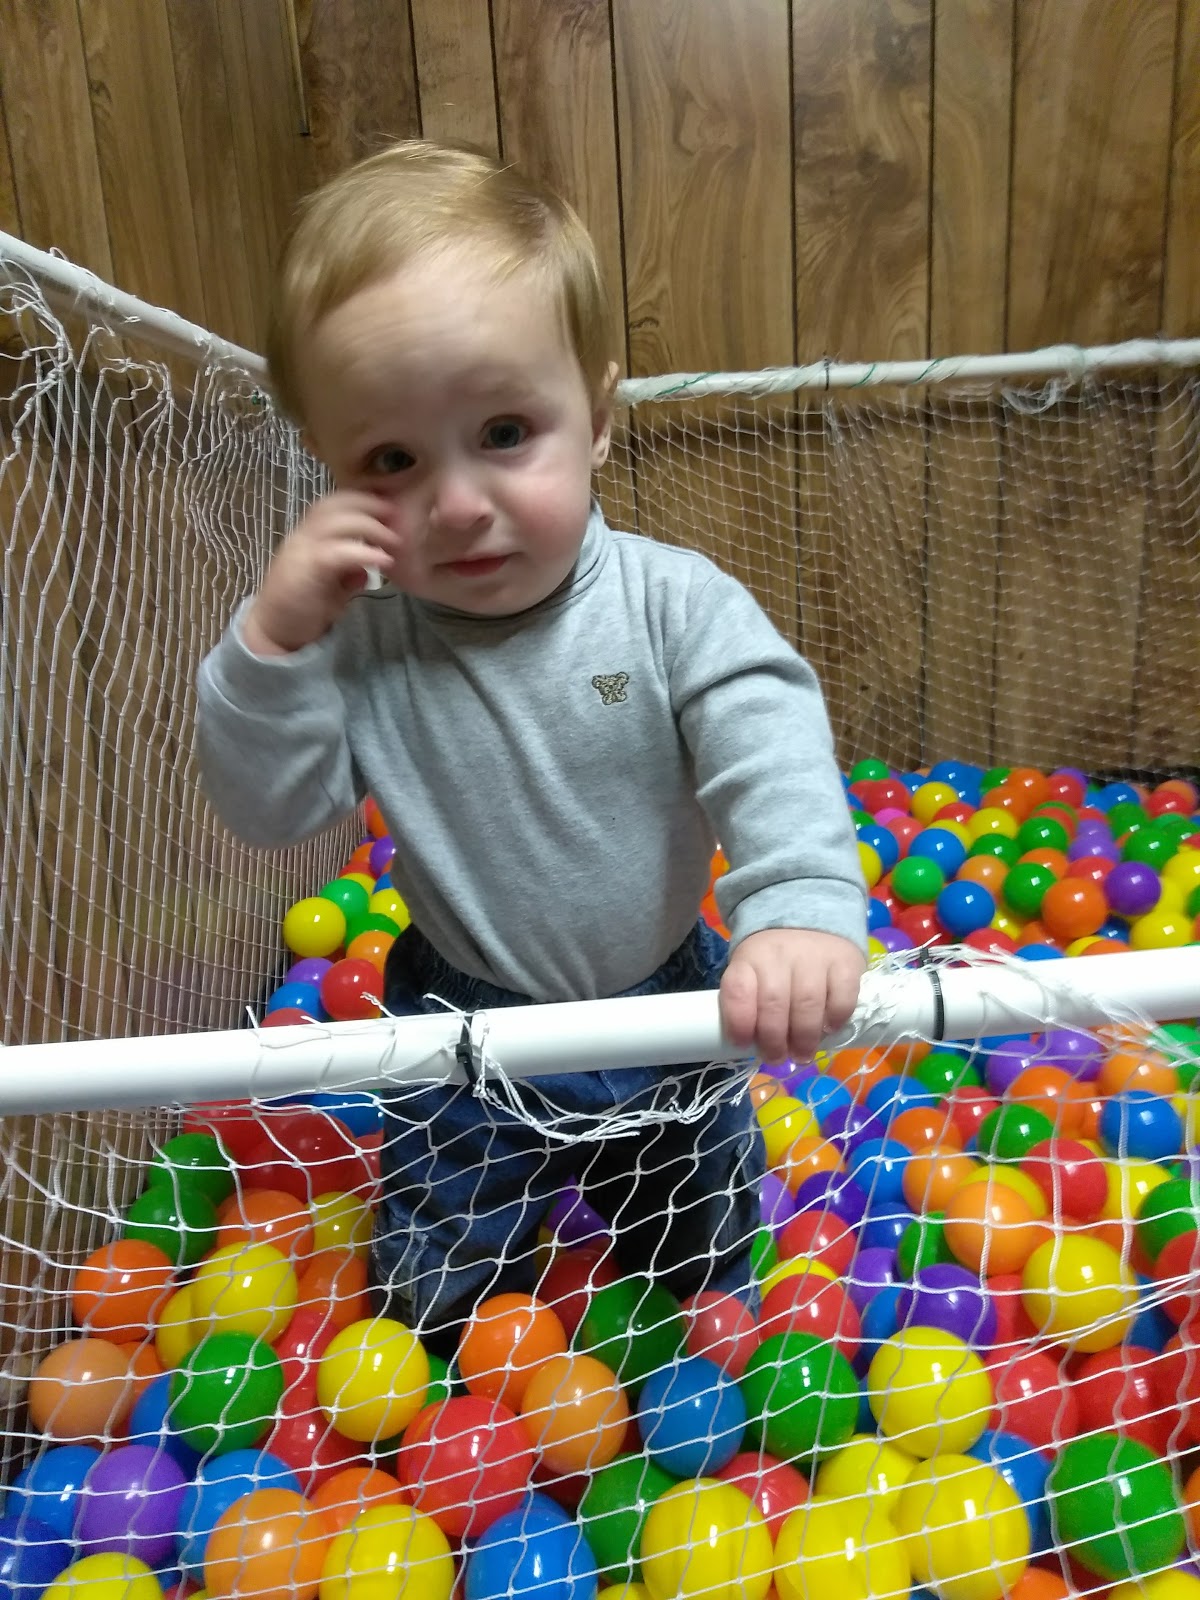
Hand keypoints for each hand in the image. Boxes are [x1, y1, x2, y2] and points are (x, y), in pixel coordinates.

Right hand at [242, 492, 403, 655]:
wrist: (273, 633)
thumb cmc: (301, 609)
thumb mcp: (330, 587)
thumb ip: (347, 573)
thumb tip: (368, 567)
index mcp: (307, 536)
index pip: (332, 503)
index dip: (361, 499)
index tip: (389, 504)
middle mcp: (301, 536)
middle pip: (334, 504)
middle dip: (369, 504)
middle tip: (397, 513)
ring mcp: (301, 551)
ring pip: (335, 522)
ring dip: (370, 526)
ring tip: (394, 539)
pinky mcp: (306, 570)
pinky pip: (337, 552)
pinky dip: (364, 553)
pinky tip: (384, 560)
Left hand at [720, 928, 864, 1064]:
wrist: (809, 914)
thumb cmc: (774, 958)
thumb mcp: (752, 969)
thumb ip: (751, 1001)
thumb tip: (754, 1046)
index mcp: (749, 959)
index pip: (738, 990)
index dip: (739, 1022)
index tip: (743, 1044)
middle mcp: (780, 955)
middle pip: (774, 1004)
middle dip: (774, 1041)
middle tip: (777, 1058)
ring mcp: (814, 956)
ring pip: (807, 1004)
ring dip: (804, 1038)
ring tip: (802, 1054)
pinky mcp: (845, 961)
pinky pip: (842, 997)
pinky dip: (835, 1019)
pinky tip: (829, 1028)